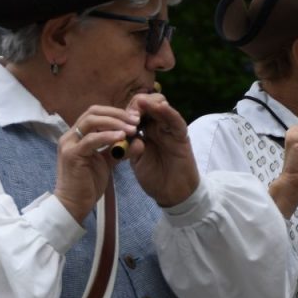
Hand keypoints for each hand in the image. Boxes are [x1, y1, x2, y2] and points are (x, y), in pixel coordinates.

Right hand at [54, 106, 128, 221]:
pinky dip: (107, 136)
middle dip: (117, 114)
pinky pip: (91, 139)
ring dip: (114, 123)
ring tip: (131, 128)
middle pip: (93, 112)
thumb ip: (119, 150)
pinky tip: (121, 137)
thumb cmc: (88, 184)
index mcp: (77, 135)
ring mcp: (69, 144)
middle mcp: (70, 136)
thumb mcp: (106, 162)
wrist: (74, 204)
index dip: (116, 113)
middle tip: (135, 120)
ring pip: (91, 121)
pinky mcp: (72, 154)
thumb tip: (138, 141)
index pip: (95, 114)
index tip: (134, 118)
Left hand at [122, 92, 198, 208]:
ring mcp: (170, 129)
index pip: (136, 112)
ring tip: (141, 104)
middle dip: (138, 105)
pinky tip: (161, 107)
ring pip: (162, 106)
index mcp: (145, 131)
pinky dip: (169, 112)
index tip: (117, 117)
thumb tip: (115, 132)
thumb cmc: (154, 176)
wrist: (170, 193)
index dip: (126, 112)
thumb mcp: (135, 159)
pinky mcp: (182, 136)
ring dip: (151, 104)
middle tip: (129, 111)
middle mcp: (158, 126)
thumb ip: (128, 145)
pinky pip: (176, 120)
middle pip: (149, 104)